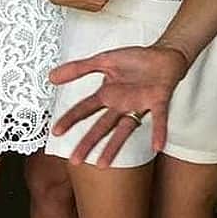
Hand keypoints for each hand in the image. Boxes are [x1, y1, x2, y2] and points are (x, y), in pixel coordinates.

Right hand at [49, 44, 190, 164]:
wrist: (164, 53)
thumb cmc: (136, 60)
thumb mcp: (104, 60)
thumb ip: (79, 68)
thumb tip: (52, 76)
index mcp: (108, 95)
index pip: (85, 109)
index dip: (70, 119)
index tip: (56, 132)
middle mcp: (121, 104)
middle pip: (102, 126)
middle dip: (88, 142)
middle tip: (75, 160)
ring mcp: (139, 105)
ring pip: (125, 129)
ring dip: (115, 146)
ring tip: (103, 164)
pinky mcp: (158, 101)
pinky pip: (159, 118)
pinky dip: (158, 131)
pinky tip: (156, 146)